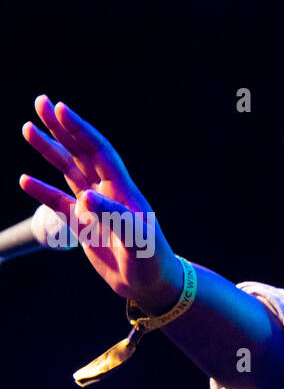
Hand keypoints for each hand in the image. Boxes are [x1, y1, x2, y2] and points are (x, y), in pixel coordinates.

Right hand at [19, 95, 182, 310]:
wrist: (153, 286)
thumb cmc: (152, 261)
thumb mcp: (136, 239)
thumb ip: (113, 216)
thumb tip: (86, 197)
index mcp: (122, 190)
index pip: (98, 151)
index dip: (80, 130)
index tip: (60, 109)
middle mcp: (107, 192)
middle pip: (80, 152)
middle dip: (61, 128)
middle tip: (40, 102)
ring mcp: (94, 207)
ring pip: (67, 172)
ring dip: (48, 151)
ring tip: (27, 129)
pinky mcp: (83, 225)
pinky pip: (58, 203)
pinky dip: (42, 191)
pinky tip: (26, 180)